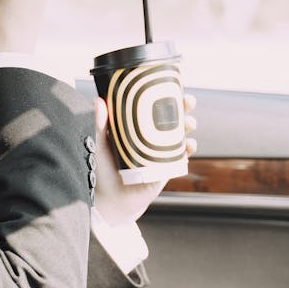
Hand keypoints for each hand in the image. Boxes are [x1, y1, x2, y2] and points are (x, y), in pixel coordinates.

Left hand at [93, 94, 197, 225]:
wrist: (112, 202)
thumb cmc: (101, 172)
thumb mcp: (100, 145)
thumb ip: (99, 125)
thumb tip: (98, 100)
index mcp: (134, 127)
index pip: (150, 106)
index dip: (163, 94)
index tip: (172, 85)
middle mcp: (148, 137)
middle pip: (170, 117)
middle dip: (183, 107)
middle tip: (188, 102)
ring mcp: (159, 151)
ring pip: (179, 133)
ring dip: (188, 125)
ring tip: (189, 124)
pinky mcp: (167, 167)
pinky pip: (182, 155)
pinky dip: (189, 148)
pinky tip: (189, 145)